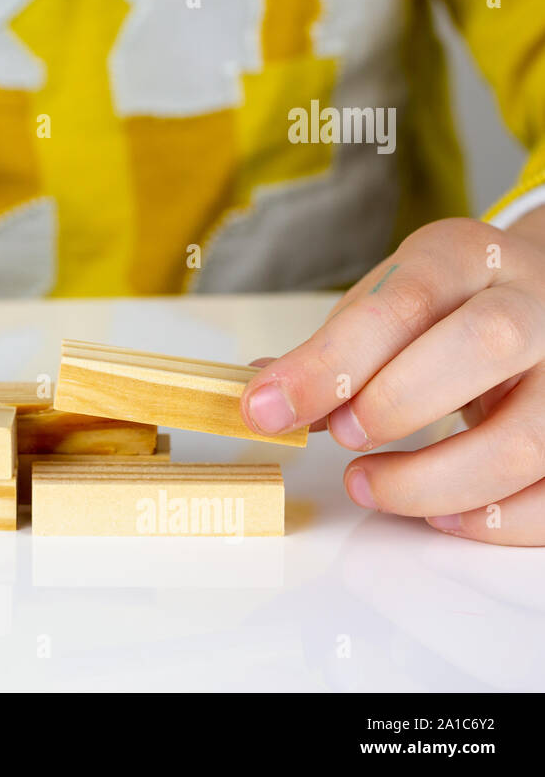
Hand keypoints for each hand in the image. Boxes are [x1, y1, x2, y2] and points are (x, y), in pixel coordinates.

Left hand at [240, 214, 544, 545]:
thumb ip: (333, 349)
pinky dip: (492, 519)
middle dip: (397, 402)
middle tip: (342, 435)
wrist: (542, 294)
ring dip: (434, 480)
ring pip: (528, 438)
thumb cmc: (450, 306)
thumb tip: (260, 396)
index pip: (403, 301)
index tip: (267, 409)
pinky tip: (439, 516)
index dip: (330, 362)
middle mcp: (538, 305)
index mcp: (469, 258)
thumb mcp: (389, 300)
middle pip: (485, 344)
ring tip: (368, 484)